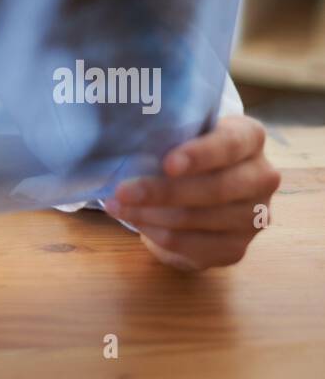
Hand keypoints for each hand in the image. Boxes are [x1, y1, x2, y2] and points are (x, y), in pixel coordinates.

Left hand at [103, 115, 280, 270]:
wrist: (203, 187)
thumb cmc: (187, 148)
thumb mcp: (185, 130)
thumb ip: (170, 131)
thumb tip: (126, 135)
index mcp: (251, 138)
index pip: (230, 144)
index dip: (200, 155)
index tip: (167, 163)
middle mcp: (262, 177)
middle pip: (215, 189)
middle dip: (163, 191)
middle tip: (123, 190)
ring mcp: (254, 217)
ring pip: (199, 219)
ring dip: (151, 214)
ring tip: (117, 205)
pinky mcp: (237, 248)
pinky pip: (192, 245)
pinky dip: (158, 233)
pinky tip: (135, 222)